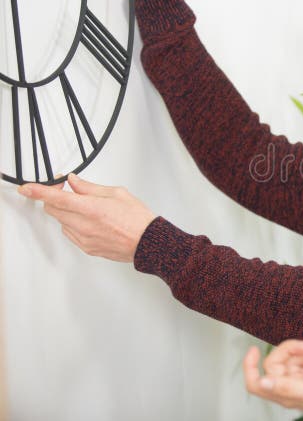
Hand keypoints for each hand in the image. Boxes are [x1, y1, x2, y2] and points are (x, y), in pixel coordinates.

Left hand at [17, 173, 155, 261]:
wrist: (148, 243)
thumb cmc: (138, 219)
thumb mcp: (117, 193)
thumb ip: (90, 187)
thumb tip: (74, 182)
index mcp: (91, 208)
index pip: (56, 197)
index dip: (38, 191)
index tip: (27, 187)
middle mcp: (84, 225)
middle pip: (54, 209)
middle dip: (55, 198)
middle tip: (66, 190)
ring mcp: (83, 238)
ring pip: (61, 221)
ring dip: (66, 211)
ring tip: (87, 208)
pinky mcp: (86, 248)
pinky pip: (70, 233)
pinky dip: (73, 224)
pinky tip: (90, 221)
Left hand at [243, 341, 302, 417]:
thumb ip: (288, 386)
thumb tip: (264, 382)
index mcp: (285, 395)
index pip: (256, 383)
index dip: (250, 366)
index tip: (254, 348)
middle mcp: (289, 391)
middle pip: (275, 365)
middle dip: (289, 351)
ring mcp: (299, 384)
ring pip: (289, 361)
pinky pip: (301, 361)